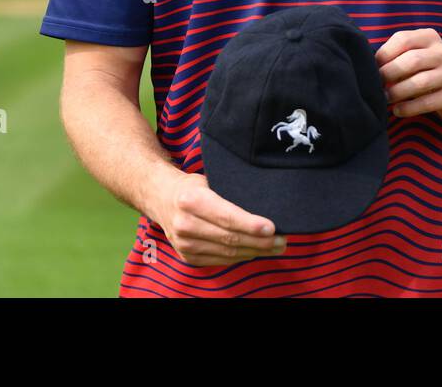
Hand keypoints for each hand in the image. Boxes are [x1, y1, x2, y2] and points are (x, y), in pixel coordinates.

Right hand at [150, 171, 287, 265]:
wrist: (159, 197)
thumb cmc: (191, 186)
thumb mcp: (207, 180)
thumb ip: (230, 193)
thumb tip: (265, 203)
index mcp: (191, 200)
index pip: (227, 217)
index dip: (251, 225)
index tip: (272, 228)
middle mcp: (185, 224)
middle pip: (230, 238)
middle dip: (260, 242)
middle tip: (282, 240)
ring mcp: (184, 243)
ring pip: (227, 252)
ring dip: (255, 252)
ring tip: (276, 247)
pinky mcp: (187, 256)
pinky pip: (220, 260)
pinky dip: (240, 257)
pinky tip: (255, 251)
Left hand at [375, 28, 441, 122]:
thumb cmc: (428, 70)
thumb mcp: (416, 55)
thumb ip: (396, 56)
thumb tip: (369, 66)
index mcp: (430, 37)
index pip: (403, 39)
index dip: (384, 54)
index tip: (373, 68)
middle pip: (412, 60)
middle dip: (390, 74)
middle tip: (377, 85)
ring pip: (420, 82)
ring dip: (398, 92)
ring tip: (385, 99)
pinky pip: (428, 102)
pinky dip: (409, 108)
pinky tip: (398, 110)